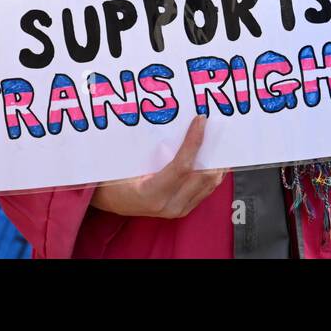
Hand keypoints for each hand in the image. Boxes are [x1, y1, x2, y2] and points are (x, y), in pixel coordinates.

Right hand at [90, 115, 226, 218]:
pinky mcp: (184, 209)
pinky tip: (211, 156)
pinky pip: (206, 189)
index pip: (182, 166)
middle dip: (212, 150)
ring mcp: (178, 210)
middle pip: (203, 176)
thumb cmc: (116, 178)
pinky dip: (212, 172)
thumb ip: (153, 149)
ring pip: (209, 183)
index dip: (194, 141)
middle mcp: (169, 206)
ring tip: (217, 139)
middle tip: (214, 127)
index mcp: (152, 194)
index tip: (201, 120)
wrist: (113, 201)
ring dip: (216, 161)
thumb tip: (177, 122)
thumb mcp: (128, 162)